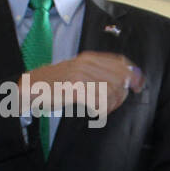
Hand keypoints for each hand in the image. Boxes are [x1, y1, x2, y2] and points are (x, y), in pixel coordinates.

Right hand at [27, 52, 142, 119]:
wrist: (31, 88)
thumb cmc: (55, 83)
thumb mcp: (77, 71)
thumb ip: (97, 72)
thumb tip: (123, 80)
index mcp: (88, 57)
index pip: (121, 62)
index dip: (133, 75)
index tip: (138, 86)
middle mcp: (86, 64)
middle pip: (119, 79)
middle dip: (121, 95)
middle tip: (112, 105)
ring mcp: (80, 76)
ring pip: (111, 91)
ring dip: (110, 105)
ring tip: (102, 110)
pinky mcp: (74, 89)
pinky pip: (98, 102)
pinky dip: (100, 110)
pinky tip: (95, 113)